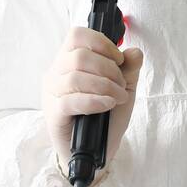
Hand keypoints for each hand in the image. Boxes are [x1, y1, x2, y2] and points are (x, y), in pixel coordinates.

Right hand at [42, 26, 144, 171]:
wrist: (98, 151)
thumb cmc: (106, 116)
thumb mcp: (123, 88)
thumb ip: (129, 69)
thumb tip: (135, 52)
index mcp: (69, 60)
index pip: (77, 35)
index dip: (101, 43)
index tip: (119, 59)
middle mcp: (56, 73)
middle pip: (79, 56)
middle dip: (108, 69)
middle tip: (121, 85)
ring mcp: (52, 94)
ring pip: (75, 76)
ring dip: (104, 85)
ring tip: (117, 97)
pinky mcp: (54, 114)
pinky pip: (71, 101)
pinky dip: (94, 100)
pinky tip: (107, 104)